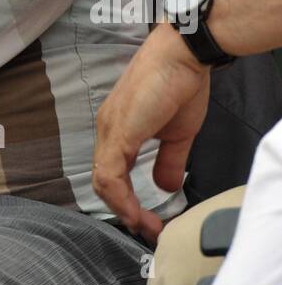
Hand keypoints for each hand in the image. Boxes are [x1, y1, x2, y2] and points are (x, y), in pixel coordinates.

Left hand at [93, 21, 210, 242]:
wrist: (182, 54)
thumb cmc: (179, 83)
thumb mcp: (177, 134)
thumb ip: (168, 161)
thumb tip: (164, 187)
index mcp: (118, 129)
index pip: (111, 175)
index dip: (126, 203)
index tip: (148, 222)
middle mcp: (108, 129)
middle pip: (103, 181)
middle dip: (124, 212)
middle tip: (147, 230)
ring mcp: (110, 128)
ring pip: (102, 180)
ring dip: (122, 209)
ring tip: (144, 226)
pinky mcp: (119, 129)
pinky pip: (109, 171)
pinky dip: (119, 197)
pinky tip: (135, 212)